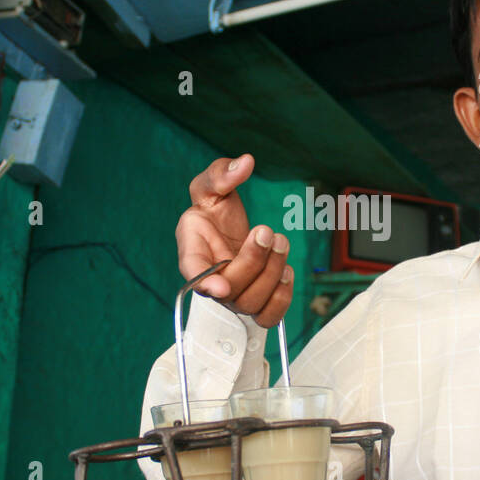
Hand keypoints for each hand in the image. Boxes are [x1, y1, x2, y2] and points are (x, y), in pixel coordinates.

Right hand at [175, 153, 292, 327]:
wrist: (228, 232)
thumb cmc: (214, 211)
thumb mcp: (212, 185)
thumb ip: (222, 174)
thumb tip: (245, 162)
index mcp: (193, 250)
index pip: (193, 272)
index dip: (205, 282)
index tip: (221, 287)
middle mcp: (211, 280)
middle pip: (231, 289)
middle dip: (254, 260)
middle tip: (266, 231)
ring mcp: (234, 296)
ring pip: (252, 304)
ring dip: (272, 274)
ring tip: (280, 243)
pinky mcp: (255, 303)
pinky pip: (269, 317)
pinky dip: (282, 299)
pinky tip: (286, 272)